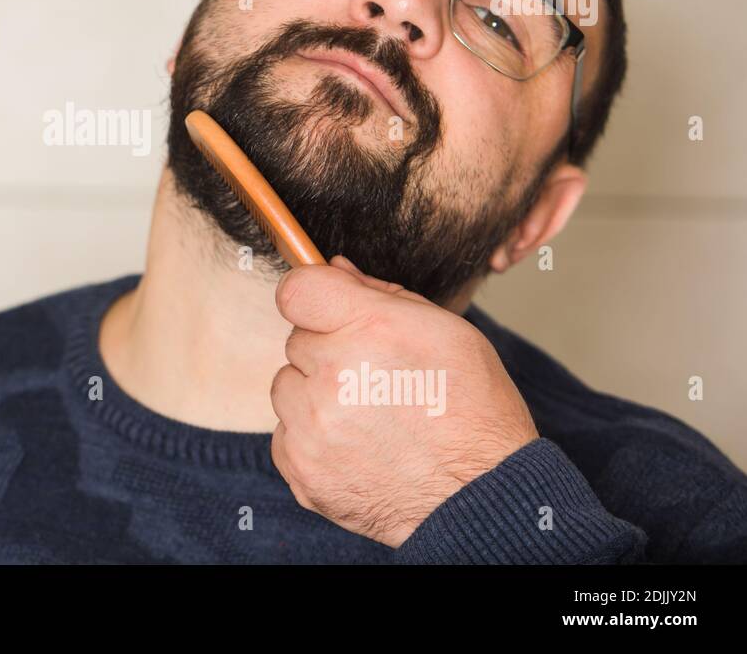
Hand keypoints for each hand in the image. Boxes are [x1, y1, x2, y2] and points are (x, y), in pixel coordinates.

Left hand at [269, 255, 538, 547]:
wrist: (481, 500)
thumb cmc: (473, 411)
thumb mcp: (447, 332)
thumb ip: (381, 294)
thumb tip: (334, 267)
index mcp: (370, 330)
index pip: (296, 291)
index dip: (312, 297)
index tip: (327, 311)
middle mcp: (334, 376)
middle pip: (297, 341)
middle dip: (328, 352)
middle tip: (375, 378)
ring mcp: (313, 428)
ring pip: (286, 387)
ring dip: (314, 395)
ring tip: (367, 416)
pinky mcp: (302, 469)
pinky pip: (285, 435)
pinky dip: (311, 439)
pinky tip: (356, 447)